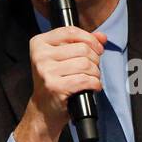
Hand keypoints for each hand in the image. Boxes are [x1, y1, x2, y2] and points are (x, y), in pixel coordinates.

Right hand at [15, 27, 108, 141]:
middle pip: (82, 48)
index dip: (90, 38)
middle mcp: (40, 56)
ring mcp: (46, 72)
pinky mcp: (55, 87)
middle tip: (92, 69)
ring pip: (86, 64)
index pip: (70, 31)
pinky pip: (85, 80)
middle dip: (94, 59)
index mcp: (39, 44)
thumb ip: (81, 43)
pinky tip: (91, 87)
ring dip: (95, 73)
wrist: (43, 109)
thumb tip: (102, 36)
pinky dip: (94, 84)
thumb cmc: (54, 82)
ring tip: (91, 79)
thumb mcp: (63, 58)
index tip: (97, 48)